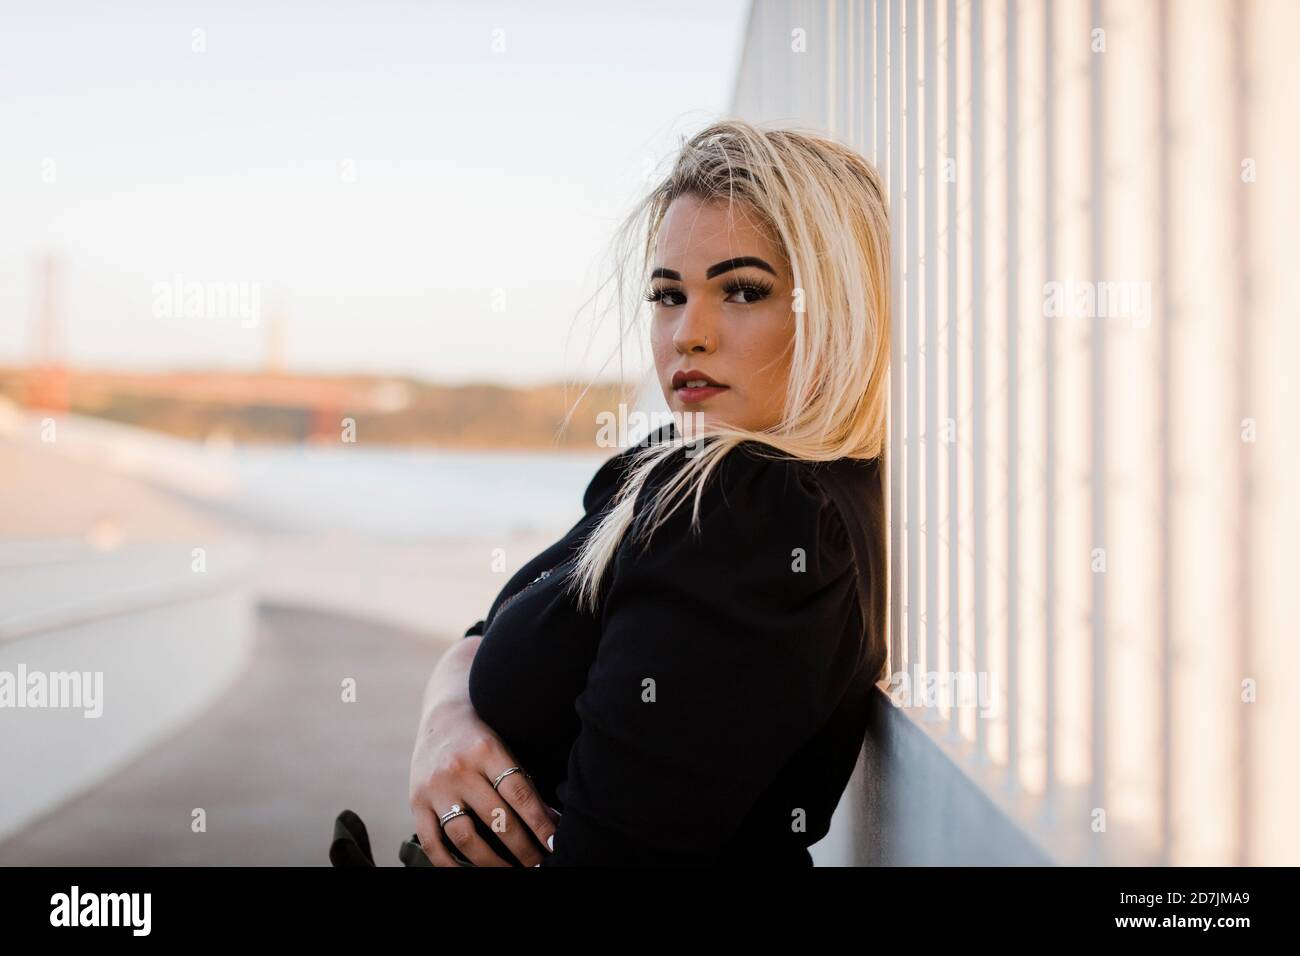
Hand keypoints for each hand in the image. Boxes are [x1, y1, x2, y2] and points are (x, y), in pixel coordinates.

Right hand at [408, 699, 558, 865]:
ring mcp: (435, 788)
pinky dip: (451, 865)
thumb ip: (524, 784)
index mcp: (486, 750)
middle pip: (496, 818)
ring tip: (512, 871)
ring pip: (465, 836)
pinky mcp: (416, 802)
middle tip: (539, 864)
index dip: (539, 822)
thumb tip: (552, 822)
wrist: (441, 715)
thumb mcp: (505, 750)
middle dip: (522, 848)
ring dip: (492, 862)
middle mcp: (458, 769)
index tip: (554, 844)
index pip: (519, 793)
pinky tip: (471, 872)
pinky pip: (433, 843)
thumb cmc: (481, 736)